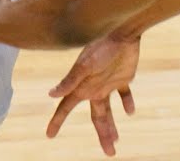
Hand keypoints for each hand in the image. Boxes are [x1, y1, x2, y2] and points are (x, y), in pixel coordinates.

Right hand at [46, 34, 140, 156]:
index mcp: (81, 86)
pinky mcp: (122, 77)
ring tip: (116, 143)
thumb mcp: (85, 65)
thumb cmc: (101, 46)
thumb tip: (50, 95)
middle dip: (102, 134)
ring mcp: (107, 83)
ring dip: (113, 126)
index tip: (49, 135)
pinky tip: (130, 112)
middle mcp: (93, 87)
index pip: (66, 107)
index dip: (57, 121)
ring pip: (110, 111)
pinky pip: (124, 94)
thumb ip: (70, 81)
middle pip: (97, 117)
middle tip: (109, 153)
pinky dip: (127, 103)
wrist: (122, 31)